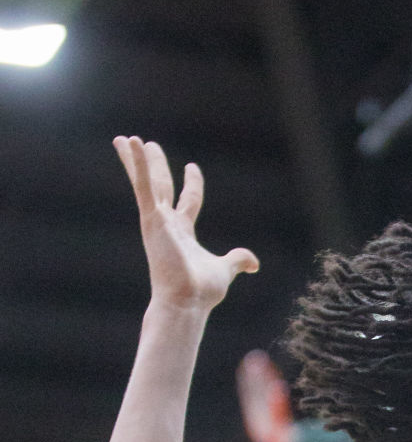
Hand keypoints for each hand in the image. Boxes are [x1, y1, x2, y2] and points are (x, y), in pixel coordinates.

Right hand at [114, 135, 258, 311]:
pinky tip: (131, 142)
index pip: (189, 201)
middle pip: (161, 186)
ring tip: (128, 139)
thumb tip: (254, 263)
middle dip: (155, 166)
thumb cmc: (200, 292)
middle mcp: (166, 224)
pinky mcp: (151, 219)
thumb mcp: (225, 270)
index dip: (192, 183)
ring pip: (146, 182)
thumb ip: (237, 260)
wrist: (186, 302)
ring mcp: (157, 220)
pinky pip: (142, 185)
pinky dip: (136, 163)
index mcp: (182, 233)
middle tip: (147, 144)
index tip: (192, 166)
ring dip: (137, 160)